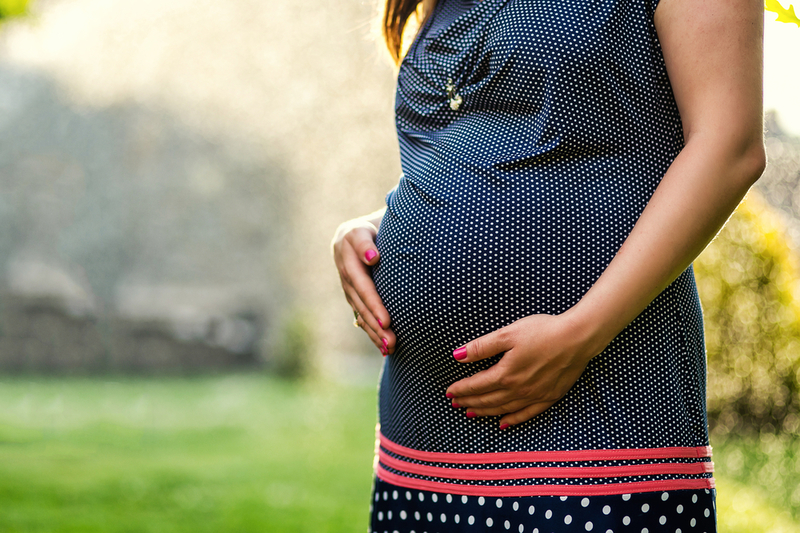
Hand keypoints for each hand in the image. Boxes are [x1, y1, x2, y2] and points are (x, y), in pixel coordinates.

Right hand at [331, 215, 394, 355]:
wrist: (356, 232)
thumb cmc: (369, 227)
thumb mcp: (365, 228)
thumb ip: (366, 242)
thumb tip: (373, 258)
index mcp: (347, 256)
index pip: (362, 285)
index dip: (373, 303)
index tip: (387, 320)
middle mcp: (345, 274)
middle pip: (361, 303)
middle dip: (376, 324)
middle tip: (392, 341)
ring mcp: (347, 287)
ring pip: (360, 312)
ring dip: (374, 332)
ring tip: (391, 347)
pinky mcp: (353, 296)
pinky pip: (361, 315)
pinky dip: (371, 331)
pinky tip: (384, 346)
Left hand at [445, 312, 601, 427]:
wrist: (577, 338)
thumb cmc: (543, 331)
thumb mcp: (508, 334)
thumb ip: (482, 347)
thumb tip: (457, 355)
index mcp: (506, 373)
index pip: (476, 385)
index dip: (461, 388)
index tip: (449, 391)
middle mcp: (518, 389)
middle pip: (487, 399)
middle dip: (469, 401)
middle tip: (455, 403)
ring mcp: (534, 396)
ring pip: (503, 408)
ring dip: (485, 411)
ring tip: (471, 412)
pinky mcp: (549, 397)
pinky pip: (526, 414)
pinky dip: (512, 420)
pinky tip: (503, 423)